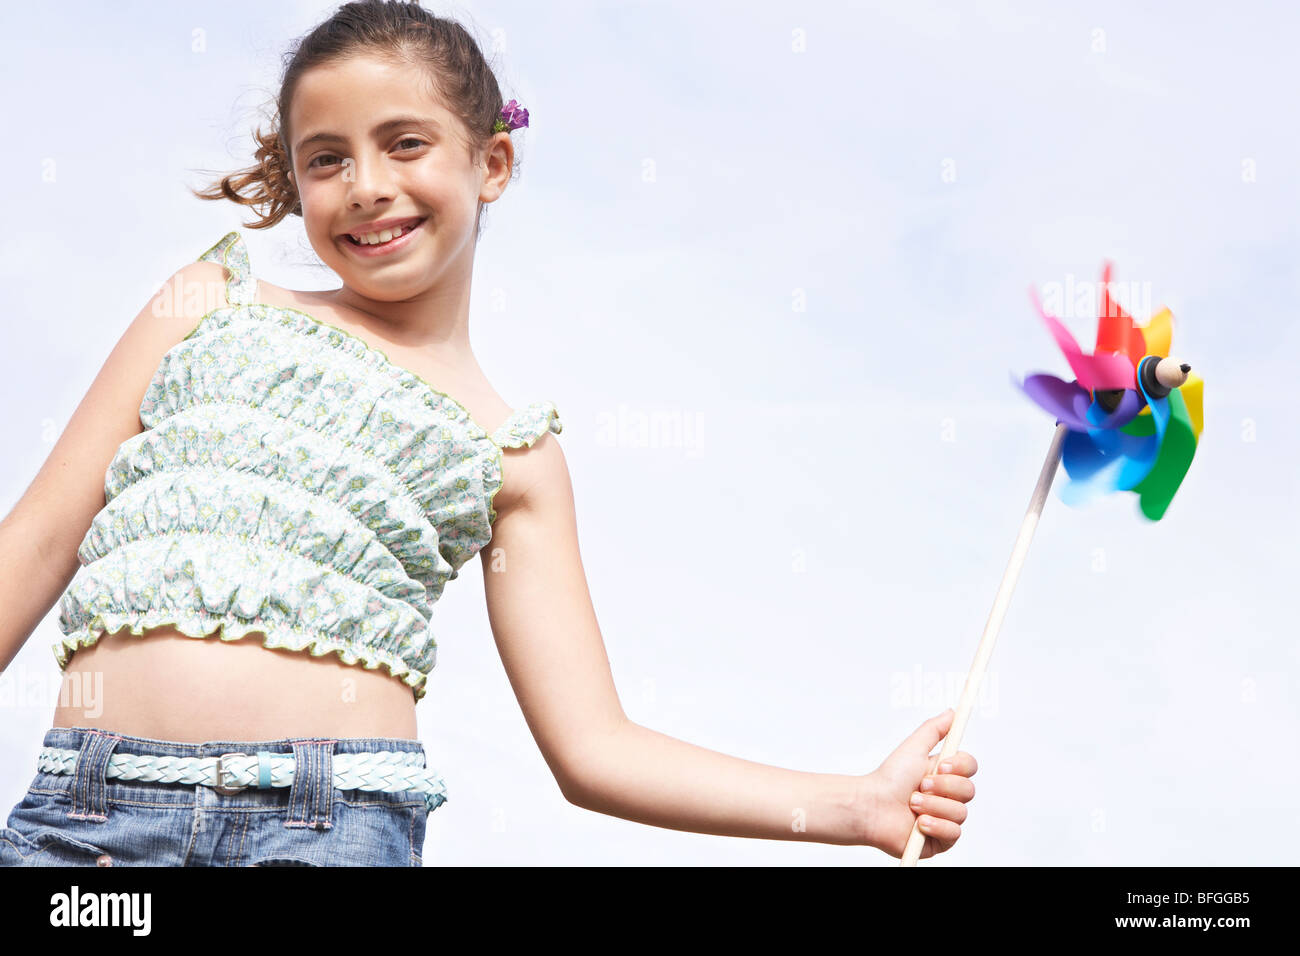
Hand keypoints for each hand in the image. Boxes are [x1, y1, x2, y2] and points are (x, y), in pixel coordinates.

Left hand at [858, 709, 977, 858]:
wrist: (871, 807)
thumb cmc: (889, 779)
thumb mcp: (913, 747)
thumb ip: (935, 729)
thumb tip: (952, 712)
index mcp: (943, 774)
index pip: (969, 767)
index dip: (960, 766)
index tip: (942, 765)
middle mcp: (947, 796)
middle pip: (969, 790)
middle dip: (943, 787)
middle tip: (921, 786)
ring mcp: (945, 818)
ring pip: (961, 812)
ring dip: (934, 806)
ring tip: (911, 804)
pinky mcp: (940, 840)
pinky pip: (954, 834)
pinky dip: (936, 826)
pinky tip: (918, 823)